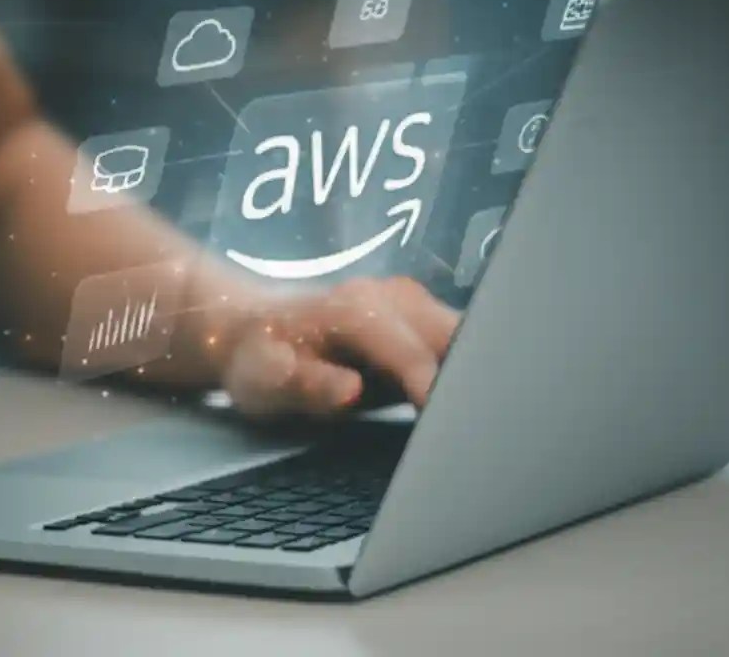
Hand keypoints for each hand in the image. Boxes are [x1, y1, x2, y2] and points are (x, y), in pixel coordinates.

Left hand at [213, 277, 459, 416]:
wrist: (253, 330)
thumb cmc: (260, 362)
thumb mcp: (266, 381)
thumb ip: (309, 385)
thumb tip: (351, 391)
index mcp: (356, 310)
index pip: (415, 354)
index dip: (437, 393)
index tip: (451, 431)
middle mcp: (391, 297)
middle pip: (457, 336)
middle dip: (470, 382)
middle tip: (473, 430)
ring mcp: (411, 302)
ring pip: (468, 335)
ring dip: (476, 375)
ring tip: (474, 422)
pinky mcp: (421, 316)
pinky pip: (460, 340)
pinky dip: (467, 370)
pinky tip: (465, 404)